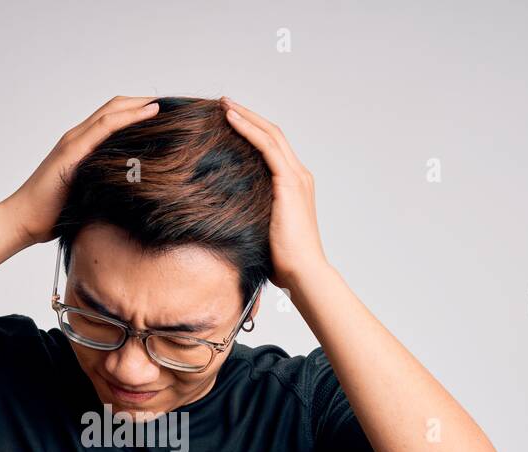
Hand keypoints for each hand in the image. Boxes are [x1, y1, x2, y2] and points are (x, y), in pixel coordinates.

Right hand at [1, 96, 161, 247]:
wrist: (24, 219)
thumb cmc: (53, 214)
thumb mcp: (87, 196)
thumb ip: (104, 187)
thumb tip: (131, 197)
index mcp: (81, 146)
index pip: (113, 118)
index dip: (137, 111)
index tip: (164, 114)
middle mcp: (77, 137)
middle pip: (115, 107)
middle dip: (144, 102)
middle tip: (173, 104)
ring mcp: (74, 142)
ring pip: (112, 111)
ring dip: (141, 104)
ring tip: (167, 103)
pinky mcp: (73, 151)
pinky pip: (105, 126)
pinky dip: (129, 116)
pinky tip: (150, 113)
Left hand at [220, 97, 328, 290]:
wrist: (303, 272)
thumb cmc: (284, 263)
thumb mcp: (262, 232)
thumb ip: (251, 218)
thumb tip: (226, 220)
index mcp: (294, 186)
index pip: (273, 148)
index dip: (253, 131)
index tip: (231, 121)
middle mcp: (299, 176)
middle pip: (272, 134)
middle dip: (248, 116)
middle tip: (224, 104)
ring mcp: (296, 177)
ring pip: (270, 135)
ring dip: (246, 116)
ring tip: (224, 105)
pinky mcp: (289, 183)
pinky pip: (267, 147)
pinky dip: (248, 130)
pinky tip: (231, 120)